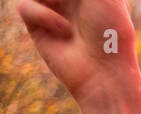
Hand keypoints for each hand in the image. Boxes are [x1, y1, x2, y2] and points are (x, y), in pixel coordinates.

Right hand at [17, 0, 140, 113]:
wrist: (106, 80)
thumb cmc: (115, 41)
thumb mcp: (109, 5)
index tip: (79, 0)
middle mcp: (69, 0)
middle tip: (68, 1)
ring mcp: (51, 12)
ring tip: (68, 22)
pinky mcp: (37, 29)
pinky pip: (25, 5)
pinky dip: (42, 16)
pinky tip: (61, 32)